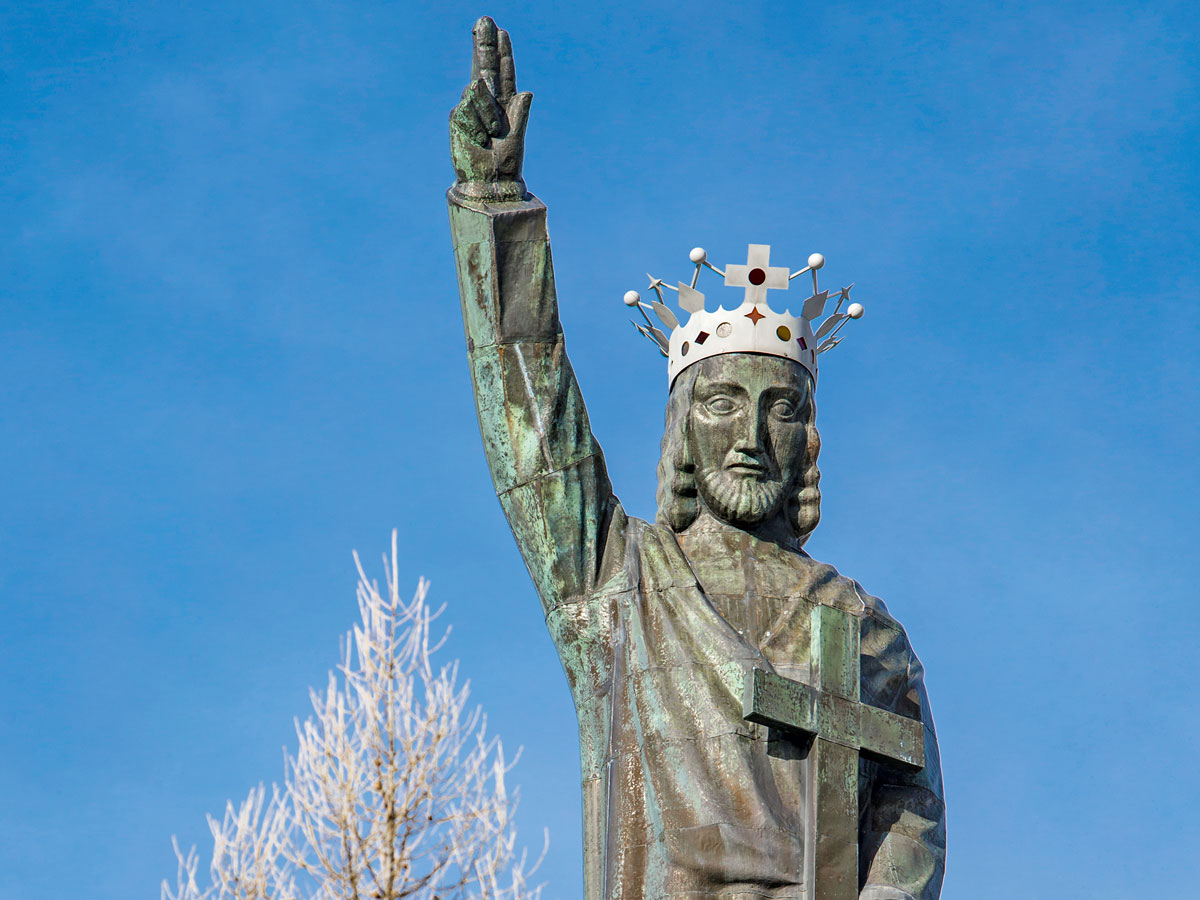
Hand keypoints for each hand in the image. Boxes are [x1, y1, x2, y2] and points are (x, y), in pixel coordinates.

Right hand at [449, 16, 532, 201]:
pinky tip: (480, 138)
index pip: (504, 73)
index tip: (502, 32)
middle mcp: (487, 102)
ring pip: (477, 89)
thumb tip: (527, 92)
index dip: (502, 53)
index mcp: (506, 104)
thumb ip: (520, 115)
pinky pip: (467, 108)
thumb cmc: (506, 163)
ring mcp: (470, 108)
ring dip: (488, 112)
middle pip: (484, 67)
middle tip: (484, 19)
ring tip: (493, 133)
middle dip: (484, 43)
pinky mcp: (458, 118)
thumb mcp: (517, 137)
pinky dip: (478, 123)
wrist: (489, 182)